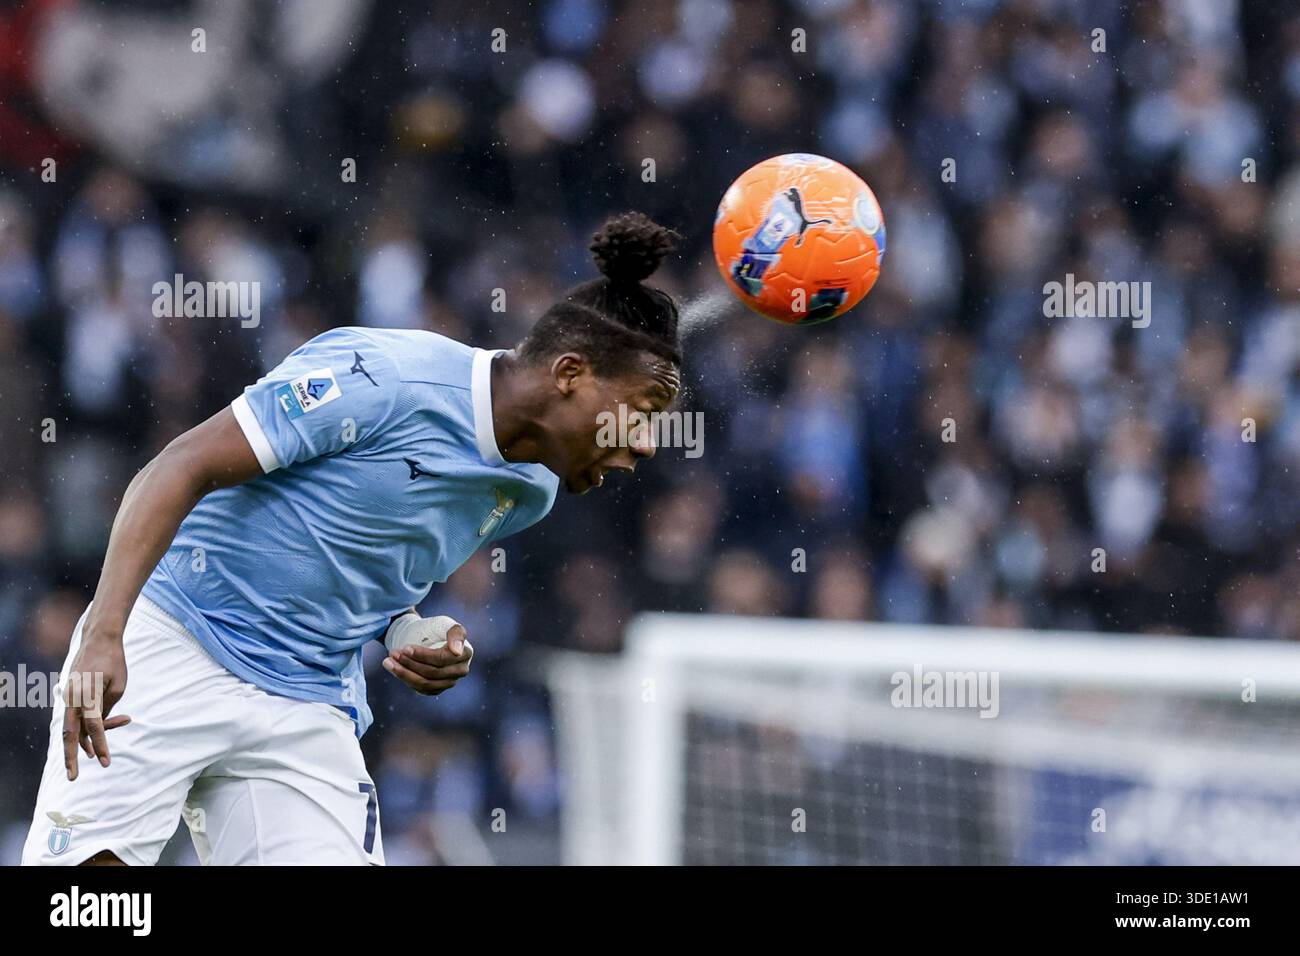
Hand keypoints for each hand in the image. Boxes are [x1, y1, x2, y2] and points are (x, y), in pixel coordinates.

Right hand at [63, 630, 130, 780]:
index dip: (101, 745)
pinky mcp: (70, 694)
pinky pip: (75, 716)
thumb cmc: (114, 660)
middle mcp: (72, 697)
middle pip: (70, 733)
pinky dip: (86, 726)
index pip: (94, 726)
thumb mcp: (118, 685)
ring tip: (97, 755)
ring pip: (72, 726)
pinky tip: (98, 734)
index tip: (105, 763)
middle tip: (73, 778)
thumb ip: (107, 708)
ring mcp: (68, 696)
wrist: (99, 638)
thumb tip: (99, 727)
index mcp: (87, 694)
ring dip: (84, 741)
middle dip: (71, 757)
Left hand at [382, 623, 473, 695]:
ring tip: (388, 661)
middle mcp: (460, 670)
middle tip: (393, 652)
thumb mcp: (444, 624)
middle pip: (433, 673)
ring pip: (425, 684)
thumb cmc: (435, 629)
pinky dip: (405, 679)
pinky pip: (420, 689)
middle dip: (410, 663)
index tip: (405, 648)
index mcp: (465, 653)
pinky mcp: (436, 689)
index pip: (443, 659)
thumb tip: (457, 651)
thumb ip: (455, 633)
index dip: (423, 655)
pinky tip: (393, 668)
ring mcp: (449, 682)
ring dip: (404, 673)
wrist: (424, 638)